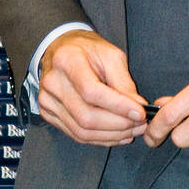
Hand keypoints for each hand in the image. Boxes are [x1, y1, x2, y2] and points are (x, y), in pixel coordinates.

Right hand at [37, 30, 148, 145]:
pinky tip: (118, 135)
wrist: (62, 50)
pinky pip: (76, 135)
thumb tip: (138, 107)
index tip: (140, 112)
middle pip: (86, 116)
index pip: (92, 92)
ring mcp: (47, 101)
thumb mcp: (111, 55)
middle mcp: (53, 82)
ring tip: (133, 130)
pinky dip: (100, 139)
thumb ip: (123, 82)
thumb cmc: (88, 50)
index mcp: (67, 60)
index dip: (118, 106)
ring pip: (82, 130)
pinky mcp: (49, 114)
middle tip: (141, 124)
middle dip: (119, 124)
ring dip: (112, 135)